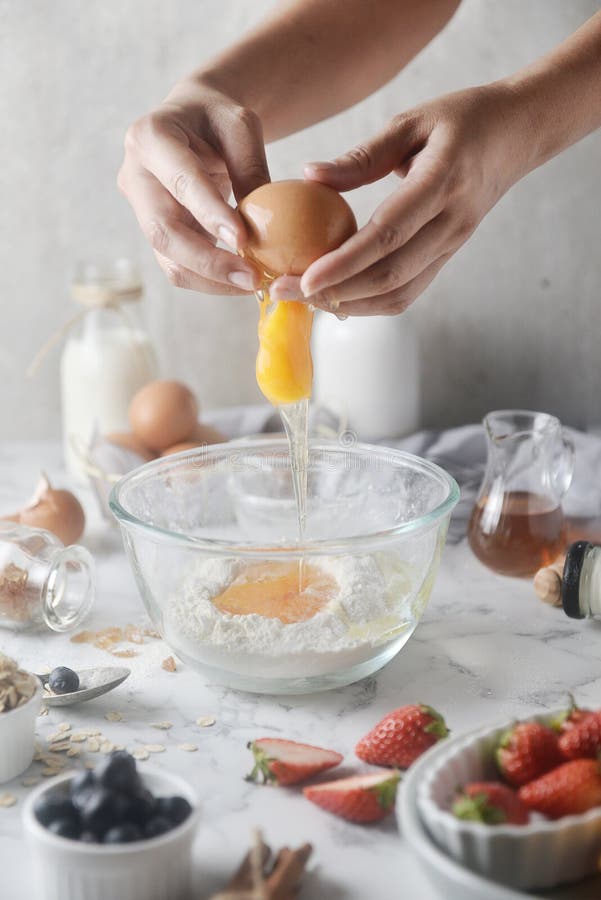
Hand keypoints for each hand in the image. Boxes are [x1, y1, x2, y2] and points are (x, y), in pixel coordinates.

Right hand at [118, 79, 269, 293]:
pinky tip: (240, 280)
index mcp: (150, 137)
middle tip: (252, 278)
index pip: (180, 182)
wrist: (193, 120)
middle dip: (208, 261)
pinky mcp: (156, 233)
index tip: (242, 239)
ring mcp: (141, 210)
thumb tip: (262, 229)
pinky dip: (210, 279)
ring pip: (168, 259)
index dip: (209, 213)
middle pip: (163, 232)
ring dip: (211, 279)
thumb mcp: (241, 127)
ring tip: (252, 283)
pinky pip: (178, 267)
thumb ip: (249, 170)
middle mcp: (135, 176)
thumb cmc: (218, 118)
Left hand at [270, 84, 532, 314]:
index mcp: (442, 183)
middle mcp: (451, 223)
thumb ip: (362, 156)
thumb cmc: (462, 119)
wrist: (518, 136)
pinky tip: (336, 297)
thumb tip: (309, 176)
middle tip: (284, 291)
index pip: (388, 235)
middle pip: (390, 275)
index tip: (304, 279)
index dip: (344, 264)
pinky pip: (408, 291)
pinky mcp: (447, 256)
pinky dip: (370, 302)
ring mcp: (452, 245)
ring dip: (349, 304)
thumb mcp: (411, 122)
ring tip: (304, 298)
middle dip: (334, 292)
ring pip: (399, 293)